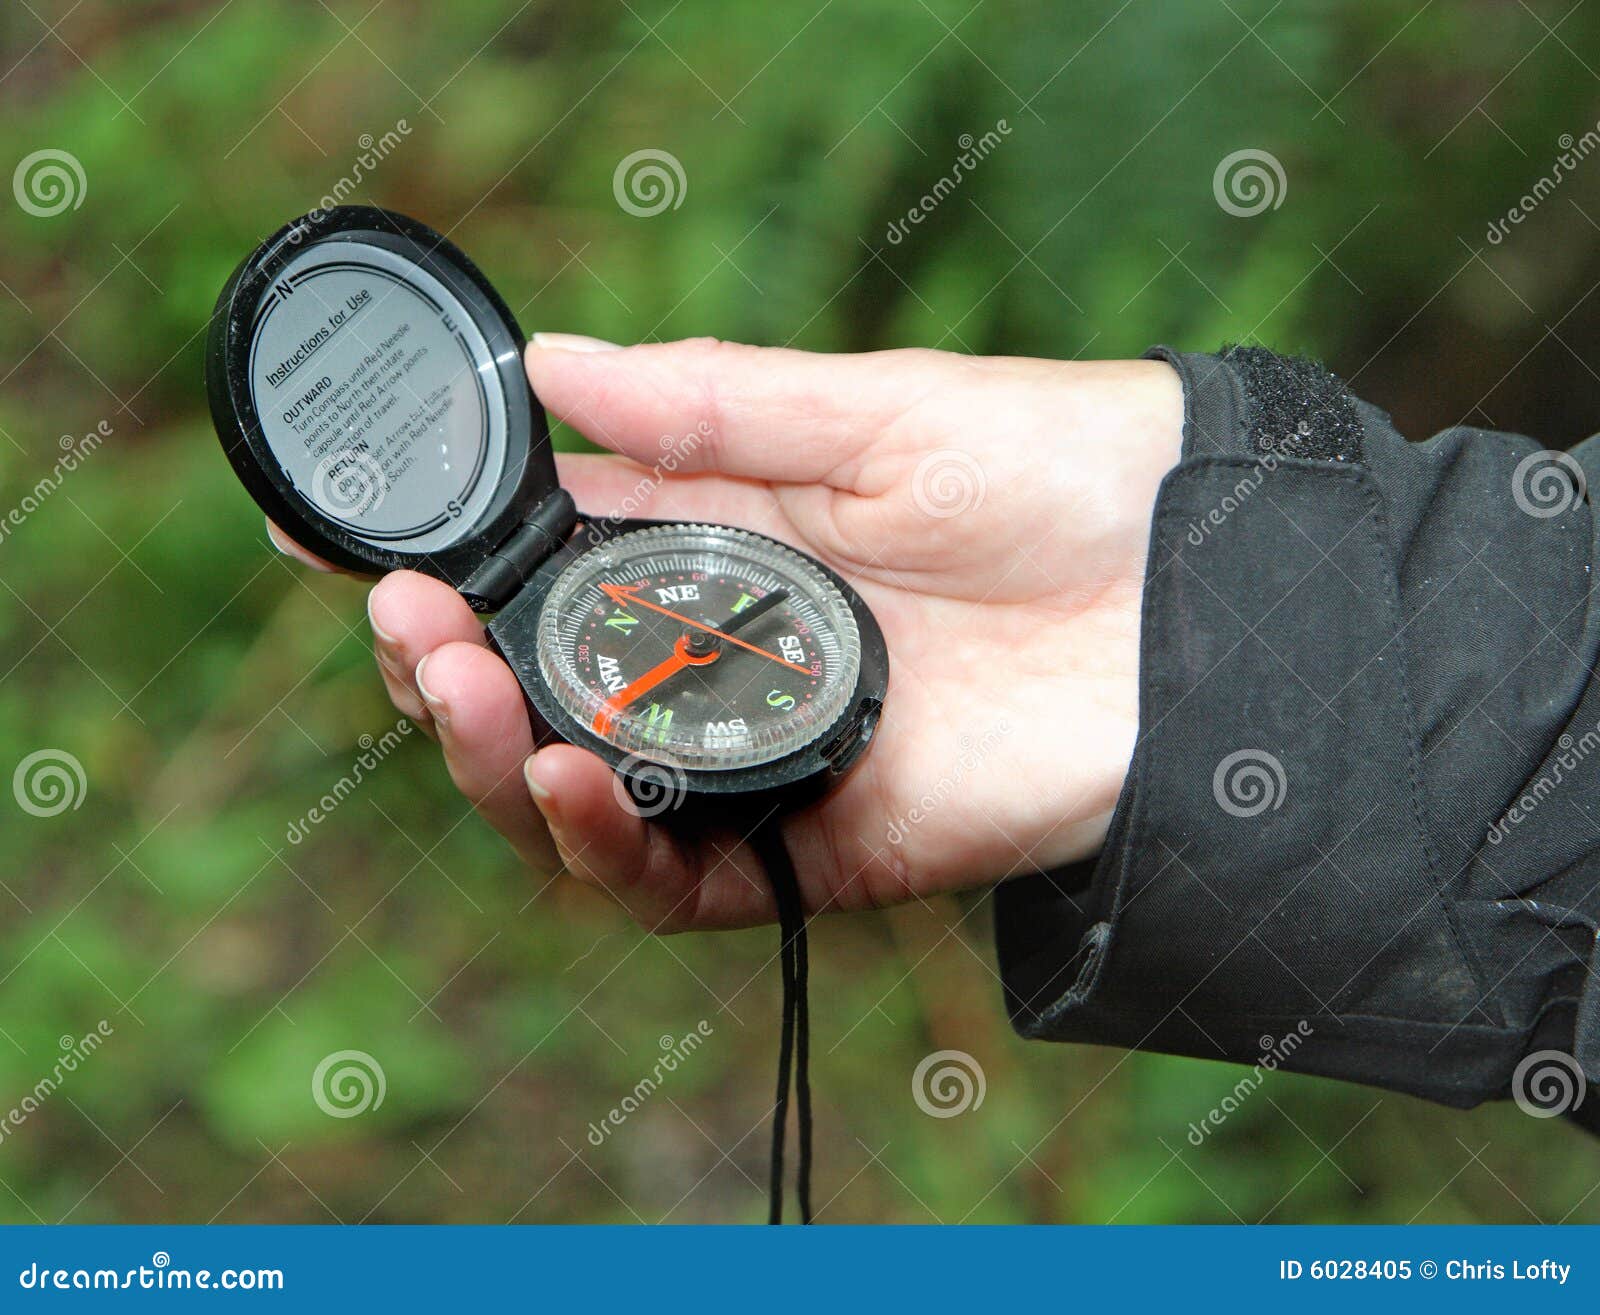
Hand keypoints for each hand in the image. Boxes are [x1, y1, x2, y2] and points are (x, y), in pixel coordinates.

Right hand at [271, 336, 1182, 929]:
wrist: (1199, 591)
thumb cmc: (1055, 475)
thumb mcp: (873, 411)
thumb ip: (713, 406)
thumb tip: (551, 360)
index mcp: (719, 545)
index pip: (544, 564)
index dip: (444, 559)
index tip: (346, 540)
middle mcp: (721, 662)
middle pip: (540, 692)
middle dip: (446, 667)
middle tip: (404, 624)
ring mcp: (764, 761)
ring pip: (582, 798)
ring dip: (493, 757)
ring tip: (453, 689)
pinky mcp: (822, 848)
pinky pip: (682, 881)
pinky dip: (606, 845)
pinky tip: (566, 777)